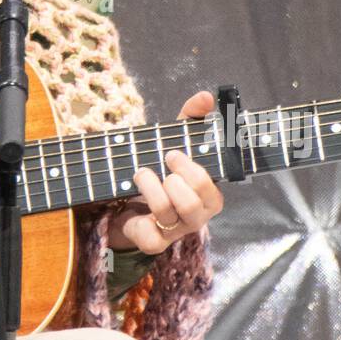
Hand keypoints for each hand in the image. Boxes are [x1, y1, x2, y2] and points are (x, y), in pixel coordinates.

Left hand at [107, 90, 223, 254]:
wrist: (130, 200)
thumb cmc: (162, 169)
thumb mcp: (176, 140)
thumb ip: (192, 117)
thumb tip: (206, 96)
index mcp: (208, 195)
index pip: (210, 190)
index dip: (192, 172)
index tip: (172, 153)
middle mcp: (196, 217)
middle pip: (192, 205)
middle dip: (174, 179)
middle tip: (161, 161)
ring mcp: (175, 231)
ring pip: (167, 213)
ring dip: (150, 187)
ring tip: (141, 173)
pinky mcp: (154, 243)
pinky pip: (150, 237)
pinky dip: (138, 217)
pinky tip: (132, 200)